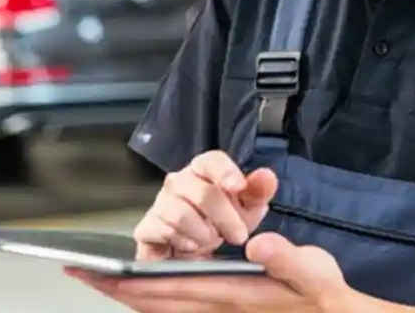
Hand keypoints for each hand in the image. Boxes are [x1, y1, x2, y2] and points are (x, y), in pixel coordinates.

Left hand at [67, 232, 369, 312]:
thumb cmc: (325, 297)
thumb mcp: (314, 271)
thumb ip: (287, 258)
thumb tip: (261, 243)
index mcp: (229, 296)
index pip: (164, 290)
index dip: (126, 282)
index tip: (93, 272)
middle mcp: (217, 308)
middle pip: (150, 303)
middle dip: (113, 289)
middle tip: (79, 273)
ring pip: (159, 309)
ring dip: (129, 296)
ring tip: (102, 280)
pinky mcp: (225, 312)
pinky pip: (175, 311)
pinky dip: (152, 303)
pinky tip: (143, 294)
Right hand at [133, 151, 278, 260]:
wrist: (192, 255)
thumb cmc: (220, 224)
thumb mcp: (247, 210)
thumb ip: (258, 192)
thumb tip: (267, 176)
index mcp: (203, 172)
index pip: (211, 160)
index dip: (226, 171)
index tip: (238, 187)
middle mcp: (178, 182)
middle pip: (202, 192)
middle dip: (225, 217)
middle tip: (238, 235)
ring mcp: (160, 204)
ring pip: (182, 214)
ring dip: (204, 233)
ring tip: (210, 240)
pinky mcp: (147, 227)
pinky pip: (164, 232)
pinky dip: (183, 242)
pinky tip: (191, 246)